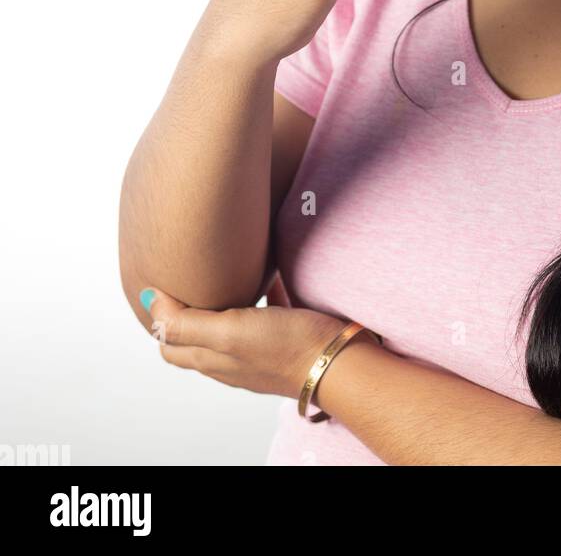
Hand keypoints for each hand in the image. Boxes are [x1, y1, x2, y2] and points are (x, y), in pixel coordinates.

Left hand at [140, 286, 346, 402]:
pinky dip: (261, 293)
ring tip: (223, 270)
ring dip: (223, 299)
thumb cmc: (286, 349)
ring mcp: (260, 350)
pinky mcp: (286, 338)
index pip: (170, 345)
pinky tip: (270, 272)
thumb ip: (186, 321)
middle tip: (187, 276)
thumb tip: (149, 300)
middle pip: (197, 335)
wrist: (340, 362)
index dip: (161, 319)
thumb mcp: (229, 332)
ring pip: (231, 324)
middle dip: (187, 309)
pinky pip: (267, 313)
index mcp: (212, 360)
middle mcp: (232, 359)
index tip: (163, 285)